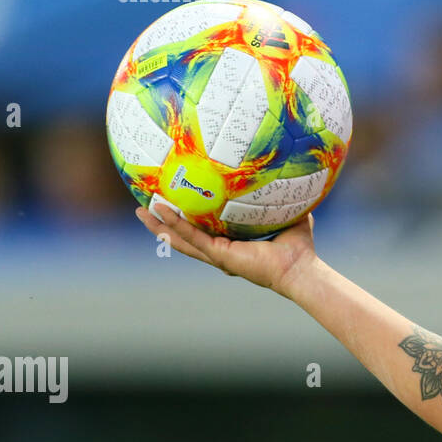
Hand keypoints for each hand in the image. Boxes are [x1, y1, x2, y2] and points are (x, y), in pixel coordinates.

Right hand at [136, 203, 319, 298]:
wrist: (300, 267)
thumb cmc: (299, 246)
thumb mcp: (289, 214)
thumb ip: (283, 198)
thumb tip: (287, 174)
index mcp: (233, 244)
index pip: (205, 230)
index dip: (188, 219)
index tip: (174, 203)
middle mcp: (221, 252)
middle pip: (184, 237)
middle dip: (163, 224)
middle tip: (145, 207)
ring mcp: (218, 255)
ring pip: (180, 239)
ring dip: (160, 226)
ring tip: (141, 210)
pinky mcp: (219, 256)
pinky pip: (192, 237)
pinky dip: (175, 224)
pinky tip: (161, 211)